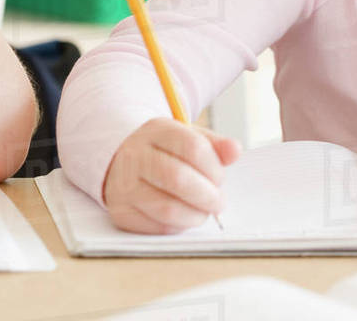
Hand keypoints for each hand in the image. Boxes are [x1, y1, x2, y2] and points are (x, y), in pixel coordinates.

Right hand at [102, 117, 240, 233]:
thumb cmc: (164, 153)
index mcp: (156, 131)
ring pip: (167, 208)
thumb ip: (214, 145)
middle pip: (178, 178)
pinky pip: (157, 226)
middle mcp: (134, 155)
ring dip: (195, 215)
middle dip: (207, 196)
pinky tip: (184, 217)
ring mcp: (123, 185)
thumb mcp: (187, 138)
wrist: (121, 163)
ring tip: (203, 212)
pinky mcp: (121, 212)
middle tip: (218, 203)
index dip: (214, 168)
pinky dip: (179, 226)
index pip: (193, 147)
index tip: (220, 179)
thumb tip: (235, 150)